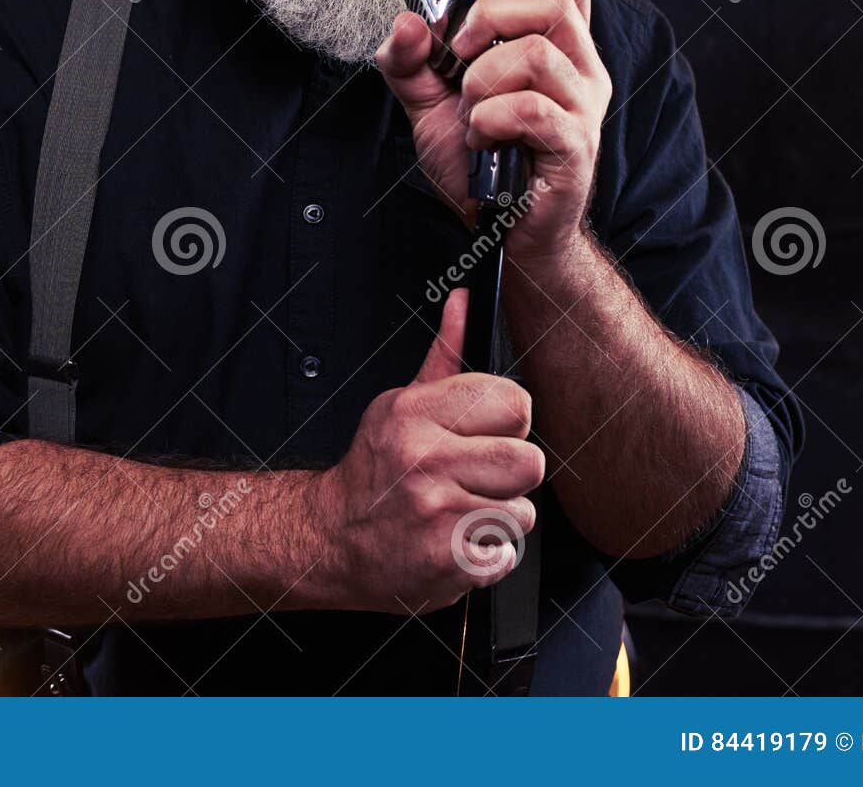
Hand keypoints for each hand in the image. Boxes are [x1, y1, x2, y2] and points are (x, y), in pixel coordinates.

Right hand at [307, 290, 543, 613]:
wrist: (333, 539)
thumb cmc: (375, 469)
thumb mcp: (401, 403)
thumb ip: (445, 354)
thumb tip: (465, 301)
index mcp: (416, 414)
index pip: (514, 403)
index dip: (510, 421)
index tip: (489, 432)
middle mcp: (426, 460)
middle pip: (529, 461)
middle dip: (511, 473)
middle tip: (476, 476)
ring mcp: (437, 514)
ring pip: (523, 512)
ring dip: (497, 517)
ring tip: (459, 509)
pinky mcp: (447, 560)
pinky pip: (506, 553)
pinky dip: (485, 554)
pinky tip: (452, 538)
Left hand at [375, 0, 611, 260]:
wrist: (503, 231)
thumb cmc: (479, 163)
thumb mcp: (430, 103)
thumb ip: (410, 61)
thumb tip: (407, 23)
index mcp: (556, 46)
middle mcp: (581, 68)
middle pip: (553, 1)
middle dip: (490, 16)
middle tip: (461, 54)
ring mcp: (582, 106)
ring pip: (535, 53)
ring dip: (481, 81)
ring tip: (471, 112)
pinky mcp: (576, 145)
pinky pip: (531, 108)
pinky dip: (489, 119)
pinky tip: (481, 140)